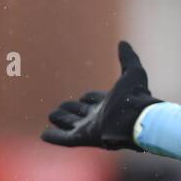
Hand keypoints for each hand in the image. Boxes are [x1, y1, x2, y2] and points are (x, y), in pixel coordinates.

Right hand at [40, 41, 162, 151]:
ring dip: (60, 119)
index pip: (94, 100)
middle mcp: (100, 117)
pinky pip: (63, 139)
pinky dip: (53, 136)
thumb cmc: (135, 97)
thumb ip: (128, 57)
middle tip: (62, 106)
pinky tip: (44, 134)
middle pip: (80, 112)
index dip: (90, 97)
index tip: (85, 96)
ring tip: (52, 115)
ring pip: (69, 123)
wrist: (136, 119)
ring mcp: (90, 129)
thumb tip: (123, 42)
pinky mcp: (82, 138)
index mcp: (111, 104)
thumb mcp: (133, 72)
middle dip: (71, 108)